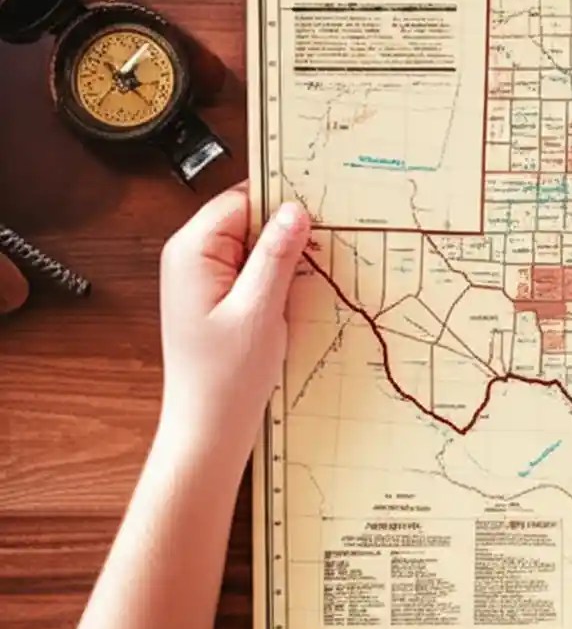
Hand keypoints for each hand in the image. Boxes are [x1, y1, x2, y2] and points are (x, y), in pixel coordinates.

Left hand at [158, 183, 309, 459]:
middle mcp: (191, 257)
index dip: (281, 202)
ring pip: (255, 245)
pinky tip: (295, 296)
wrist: (208, 428)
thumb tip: (295, 210)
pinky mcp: (218, 296)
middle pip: (248, 219)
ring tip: (309, 277)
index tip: (321, 208)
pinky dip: (278, 277)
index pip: (241, 200)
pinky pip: (253, 270)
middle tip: (324, 247)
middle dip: (286, 230)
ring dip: (285, 257)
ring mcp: (203, 277)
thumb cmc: (225, 378)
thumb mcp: (258, 311)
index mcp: (192, 251)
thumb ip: (276, 255)